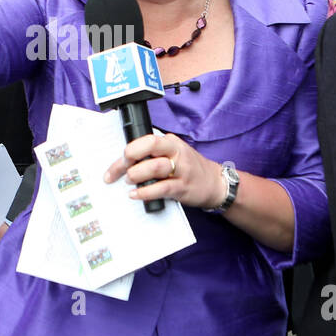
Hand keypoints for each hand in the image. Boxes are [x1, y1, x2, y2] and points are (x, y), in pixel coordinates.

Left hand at [103, 133, 226, 209]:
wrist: (214, 184)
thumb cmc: (188, 169)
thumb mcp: (173, 155)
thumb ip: (153, 156)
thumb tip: (124, 163)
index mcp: (171, 142)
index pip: (147, 140)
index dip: (131, 149)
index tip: (120, 160)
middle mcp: (177, 153)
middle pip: (150, 148)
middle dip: (130, 160)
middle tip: (120, 172)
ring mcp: (182, 170)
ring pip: (155, 167)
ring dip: (137, 175)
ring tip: (128, 181)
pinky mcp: (183, 188)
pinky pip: (161, 188)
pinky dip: (145, 192)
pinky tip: (136, 194)